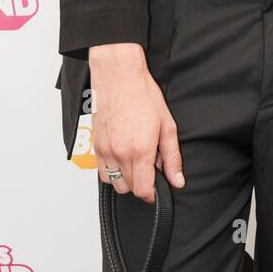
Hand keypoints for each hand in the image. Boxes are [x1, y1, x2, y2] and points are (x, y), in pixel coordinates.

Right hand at [89, 45, 184, 200]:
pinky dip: (112, 171)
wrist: (119, 77)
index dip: (152, 195)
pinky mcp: (95, 145)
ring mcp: (105, 150)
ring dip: (126, 179)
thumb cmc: (142, 95)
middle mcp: (120, 153)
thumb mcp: (167, 126)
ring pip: (114, 182)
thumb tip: (177, 180)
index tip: (157, 190)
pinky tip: (123, 157)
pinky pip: (102, 171)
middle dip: (141, 184)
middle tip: (150, 167)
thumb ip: (172, 157)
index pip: (142, 190)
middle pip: (128, 188)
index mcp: (140, 150)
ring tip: (136, 162)